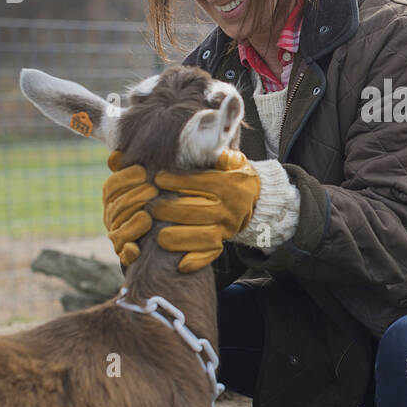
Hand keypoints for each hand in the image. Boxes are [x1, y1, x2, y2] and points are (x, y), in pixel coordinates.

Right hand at [102, 150, 156, 265]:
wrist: (171, 234)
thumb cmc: (162, 199)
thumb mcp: (152, 182)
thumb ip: (138, 168)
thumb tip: (116, 154)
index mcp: (114, 198)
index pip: (112, 187)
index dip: (125, 178)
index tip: (143, 171)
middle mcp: (113, 217)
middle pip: (116, 207)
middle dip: (134, 198)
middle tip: (153, 191)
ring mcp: (119, 237)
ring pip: (118, 229)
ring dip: (132, 222)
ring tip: (148, 216)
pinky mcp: (129, 255)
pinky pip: (125, 254)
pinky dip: (129, 251)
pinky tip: (136, 247)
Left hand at [150, 150, 260, 271]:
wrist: (256, 196)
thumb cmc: (232, 173)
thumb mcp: (227, 158)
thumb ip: (209, 152)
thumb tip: (186, 143)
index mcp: (231, 184)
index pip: (200, 182)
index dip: (176, 181)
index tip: (157, 178)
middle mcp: (231, 208)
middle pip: (196, 211)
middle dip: (169, 210)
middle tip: (149, 206)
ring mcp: (228, 227)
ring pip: (201, 236)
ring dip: (177, 237)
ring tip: (156, 234)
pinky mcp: (225, 241)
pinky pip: (211, 254)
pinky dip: (196, 260)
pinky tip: (178, 263)